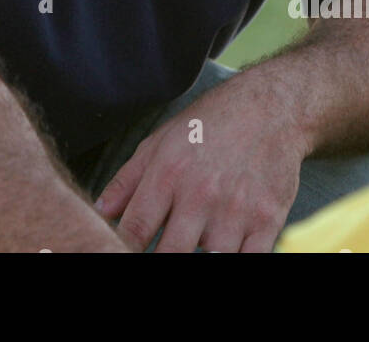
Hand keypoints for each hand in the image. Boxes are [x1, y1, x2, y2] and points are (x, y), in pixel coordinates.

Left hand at [94, 69, 308, 252]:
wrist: (269, 108)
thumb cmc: (208, 126)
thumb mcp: (160, 142)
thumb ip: (127, 180)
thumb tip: (100, 212)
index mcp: (168, 173)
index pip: (135, 229)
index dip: (122, 249)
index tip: (119, 252)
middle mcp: (201, 193)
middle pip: (171, 254)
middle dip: (162, 258)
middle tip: (162, 249)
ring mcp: (236, 209)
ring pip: (211, 260)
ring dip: (201, 256)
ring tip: (197, 240)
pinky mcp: (268, 219)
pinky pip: (250, 260)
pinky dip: (237, 259)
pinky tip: (227, 247)